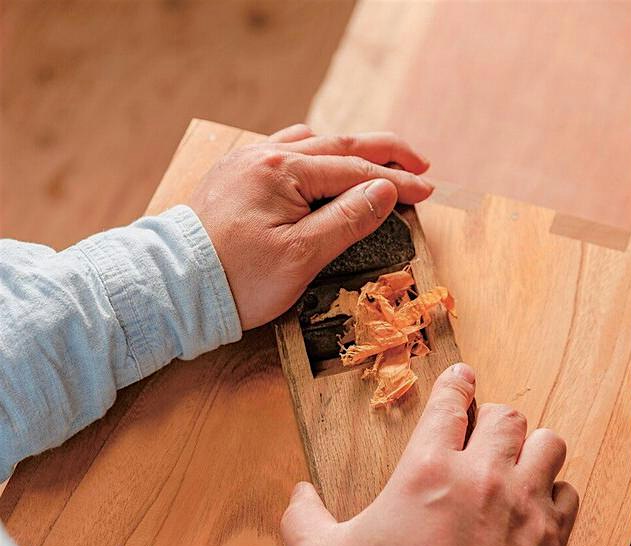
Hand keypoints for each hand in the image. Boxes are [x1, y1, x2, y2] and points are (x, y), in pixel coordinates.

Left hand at [188, 123, 434, 329]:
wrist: (171, 287)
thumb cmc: (238, 278)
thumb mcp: (303, 255)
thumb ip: (348, 218)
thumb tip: (385, 189)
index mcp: (283, 170)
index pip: (355, 170)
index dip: (397, 181)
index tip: (429, 190)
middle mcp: (264, 155)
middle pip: (338, 145)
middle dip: (384, 154)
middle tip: (420, 164)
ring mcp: (246, 163)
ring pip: (311, 143)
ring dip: (349, 150)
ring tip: (378, 161)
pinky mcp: (234, 177)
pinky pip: (285, 151)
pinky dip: (316, 153)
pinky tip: (324, 164)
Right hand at [281, 364, 579, 545]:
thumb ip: (304, 519)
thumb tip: (299, 494)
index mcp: (427, 470)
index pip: (448, 406)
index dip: (456, 385)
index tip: (462, 378)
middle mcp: (483, 477)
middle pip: (506, 418)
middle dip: (494, 419)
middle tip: (484, 433)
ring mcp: (524, 506)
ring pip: (549, 444)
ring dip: (533, 448)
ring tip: (519, 463)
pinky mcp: (553, 539)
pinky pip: (568, 494)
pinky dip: (556, 494)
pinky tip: (540, 507)